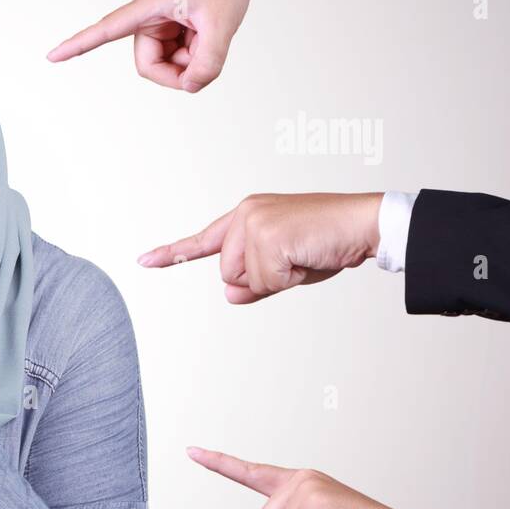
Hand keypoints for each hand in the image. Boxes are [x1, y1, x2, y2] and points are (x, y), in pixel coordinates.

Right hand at [46, 0, 279, 91]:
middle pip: (148, 65)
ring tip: (211, 38)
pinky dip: (195, 55)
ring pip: (164, 63)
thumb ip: (209, 64)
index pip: (106, 30)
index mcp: (149, 6)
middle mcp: (148, 16)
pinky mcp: (171, 27)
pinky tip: (209, 37)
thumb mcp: (224, 26)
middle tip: (205, 66)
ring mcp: (160, 23)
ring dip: (189, 62)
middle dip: (177, 72)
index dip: (78, 45)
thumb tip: (191, 86)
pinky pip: (176, 55)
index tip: (51, 56)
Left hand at [137, 192, 382, 303]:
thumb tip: (228, 294)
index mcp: (248, 215)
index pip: (203, 240)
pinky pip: (265, 281)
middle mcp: (245, 213)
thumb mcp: (288, 268)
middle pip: (228, 274)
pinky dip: (289, 279)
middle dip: (262, 279)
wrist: (365, 224)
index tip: (144, 261)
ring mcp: (253, 222)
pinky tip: (307, 257)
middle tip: (296, 259)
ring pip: (244, 280)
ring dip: (277, 279)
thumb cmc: (331, 241)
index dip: (173, 254)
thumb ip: (254, 282)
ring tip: (304, 256)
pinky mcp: (266, 235)